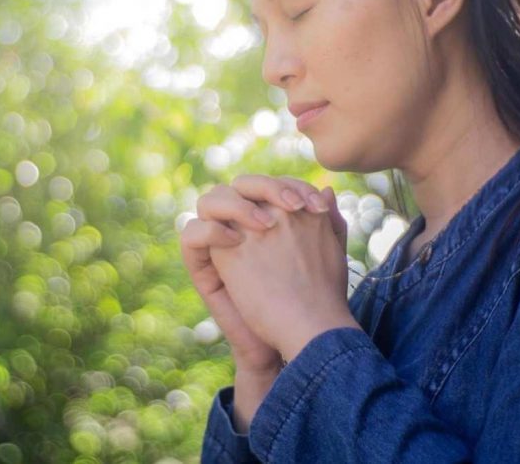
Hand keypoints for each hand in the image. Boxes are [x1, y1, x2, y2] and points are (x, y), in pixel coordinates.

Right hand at [180, 176, 344, 372]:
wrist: (294, 338)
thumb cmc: (310, 296)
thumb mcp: (324, 252)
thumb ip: (327, 221)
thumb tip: (329, 190)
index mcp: (267, 217)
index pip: (268, 182)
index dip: (291, 185)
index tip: (318, 205)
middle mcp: (239, 225)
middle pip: (239, 184)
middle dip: (266, 188)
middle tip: (292, 207)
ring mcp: (217, 243)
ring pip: (211, 201)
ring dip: (238, 204)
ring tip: (265, 224)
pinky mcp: (202, 265)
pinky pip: (191, 234)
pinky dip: (210, 230)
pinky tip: (237, 240)